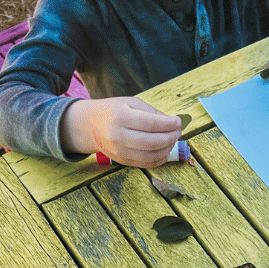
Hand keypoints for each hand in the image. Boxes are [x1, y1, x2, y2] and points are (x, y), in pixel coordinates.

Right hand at [60, 96, 179, 166]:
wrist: (90, 125)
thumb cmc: (113, 111)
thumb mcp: (130, 103)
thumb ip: (152, 112)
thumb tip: (173, 123)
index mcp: (120, 117)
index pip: (151, 123)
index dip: (168, 124)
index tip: (178, 122)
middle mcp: (118, 136)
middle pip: (152, 142)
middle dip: (170, 137)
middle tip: (178, 131)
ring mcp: (119, 151)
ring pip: (151, 156)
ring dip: (167, 149)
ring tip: (172, 140)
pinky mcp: (122, 161)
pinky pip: (146, 164)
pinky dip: (160, 159)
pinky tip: (165, 151)